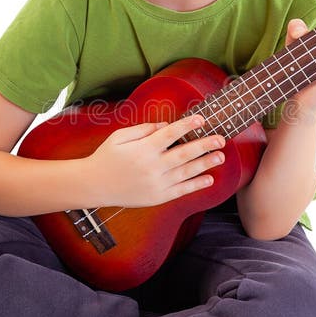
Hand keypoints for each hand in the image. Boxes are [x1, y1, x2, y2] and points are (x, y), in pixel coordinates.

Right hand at [88, 115, 225, 207]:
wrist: (94, 185)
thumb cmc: (106, 157)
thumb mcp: (120, 137)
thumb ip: (143, 130)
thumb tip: (166, 126)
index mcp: (143, 149)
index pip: (170, 134)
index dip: (187, 125)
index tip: (202, 119)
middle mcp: (152, 166)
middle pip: (184, 153)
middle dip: (205, 145)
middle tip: (221, 138)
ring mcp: (156, 184)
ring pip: (187, 172)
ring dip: (205, 164)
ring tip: (220, 156)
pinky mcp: (157, 197)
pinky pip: (181, 190)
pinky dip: (196, 185)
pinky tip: (209, 178)